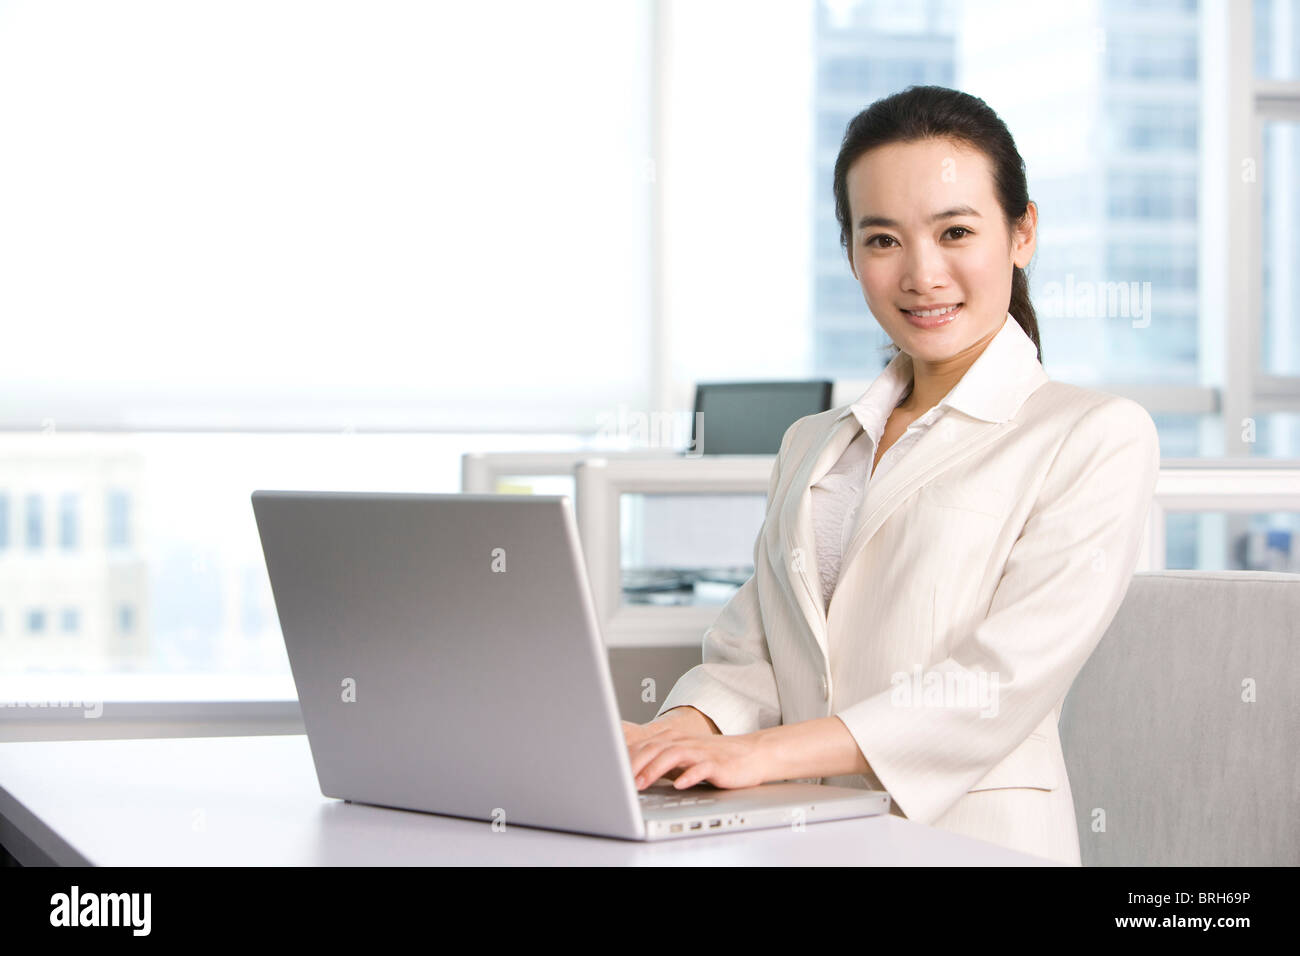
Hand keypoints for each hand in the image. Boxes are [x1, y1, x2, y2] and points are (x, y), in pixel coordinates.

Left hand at [627, 726, 769, 790]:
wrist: (751, 754)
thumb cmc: (715, 758)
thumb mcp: (684, 757)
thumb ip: (662, 761)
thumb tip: (633, 772)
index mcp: (675, 740)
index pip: (645, 745)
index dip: (626, 758)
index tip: (610, 772)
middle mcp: (686, 742)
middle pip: (655, 748)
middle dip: (634, 764)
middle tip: (619, 781)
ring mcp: (702, 752)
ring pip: (673, 755)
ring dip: (654, 769)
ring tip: (641, 783)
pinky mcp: (718, 764)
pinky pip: (701, 768)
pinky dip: (688, 776)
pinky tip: (678, 785)